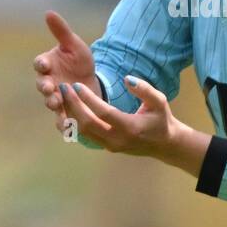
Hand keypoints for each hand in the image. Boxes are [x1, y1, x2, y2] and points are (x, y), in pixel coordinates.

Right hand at [33, 10, 98, 129]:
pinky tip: (67, 127)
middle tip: (49, 88)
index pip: (40, 64)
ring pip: (50, 102)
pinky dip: (63, 124)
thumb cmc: (79, 60)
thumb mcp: (74, 45)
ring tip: (57, 105)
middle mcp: (48, 82)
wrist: (92, 81)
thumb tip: (49, 12)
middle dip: (45, 87)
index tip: (44, 64)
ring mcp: (56, 98)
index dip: (41, 65)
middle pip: (42, 85)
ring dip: (53, 104)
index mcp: (48, 65)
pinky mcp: (65, 111)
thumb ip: (61, 31)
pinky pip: (61, 119)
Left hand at [56, 74, 179, 157]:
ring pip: (83, 132)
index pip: (104, 113)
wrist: (163, 144)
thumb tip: (126, 79)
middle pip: (88, 124)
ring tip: (63, 96)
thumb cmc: (161, 119)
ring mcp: (110, 146)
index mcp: (131, 128)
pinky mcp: (105, 147)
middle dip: (73, 105)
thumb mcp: (159, 101)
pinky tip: (68, 107)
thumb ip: (144, 89)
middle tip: (63, 88)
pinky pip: (85, 135)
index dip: (88, 99)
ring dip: (70, 114)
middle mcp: (118, 140)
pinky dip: (74, 122)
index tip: (77, 84)